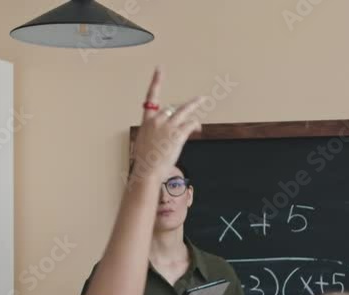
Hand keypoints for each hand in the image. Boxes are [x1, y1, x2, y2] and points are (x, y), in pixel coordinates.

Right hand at [130, 68, 205, 183]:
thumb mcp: (145, 144)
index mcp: (147, 121)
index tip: (159, 69)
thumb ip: (154, 135)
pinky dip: (195, 125)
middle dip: (183, 110)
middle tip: (194, 106)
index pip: (151, 97)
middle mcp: (157, 120)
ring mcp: (168, 126)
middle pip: (173, 108)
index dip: (156, 82)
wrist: (147, 170)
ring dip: (195, 105)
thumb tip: (162, 138)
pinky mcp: (178, 134)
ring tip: (204, 99)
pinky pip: (190, 124)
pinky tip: (197, 129)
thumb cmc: (145, 162)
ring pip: (185, 111)